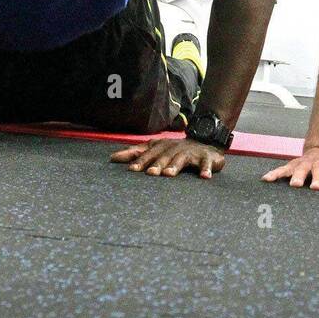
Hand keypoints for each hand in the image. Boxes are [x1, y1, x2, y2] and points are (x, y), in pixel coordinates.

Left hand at [111, 137, 225, 178]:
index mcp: (162, 146)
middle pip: (164, 156)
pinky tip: (204, 177)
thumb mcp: (155, 148)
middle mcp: (175, 148)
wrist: (205, 140)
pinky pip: (206, 163)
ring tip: (169, 174)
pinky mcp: (206, 157)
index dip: (141, 160)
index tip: (132, 170)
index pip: (149, 153)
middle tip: (150, 173)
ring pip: (182, 159)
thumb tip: (112, 158)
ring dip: (175, 166)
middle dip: (157, 164)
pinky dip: (205, 169)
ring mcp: (191, 152)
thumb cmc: (175, 149)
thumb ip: (135, 152)